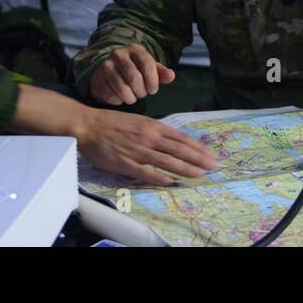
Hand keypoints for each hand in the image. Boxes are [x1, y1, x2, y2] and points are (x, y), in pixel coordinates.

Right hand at [75, 107, 218, 185]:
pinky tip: (172, 182)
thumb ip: (156, 130)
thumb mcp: (139, 121)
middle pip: (179, 150)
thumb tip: (173, 140)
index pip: (181, 138)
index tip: (210, 155)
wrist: (89, 126)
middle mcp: (149, 137)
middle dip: (198, 159)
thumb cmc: (114, 122)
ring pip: (167, 161)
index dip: (197, 147)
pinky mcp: (126, 163)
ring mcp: (138, 151)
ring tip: (200, 174)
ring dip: (185, 168)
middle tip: (213, 166)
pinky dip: (159, 177)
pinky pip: (146, 172)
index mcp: (153, 126)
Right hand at [89, 44, 175, 104]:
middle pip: (134, 78)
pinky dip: (119, 101)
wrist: (107, 71)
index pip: (147, 64)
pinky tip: (121, 97)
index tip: (153, 90)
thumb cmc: (134, 70)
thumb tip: (171, 76)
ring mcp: (106, 66)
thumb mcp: (148, 68)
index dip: (153, 80)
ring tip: (133, 97)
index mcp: (135, 49)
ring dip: (131, 98)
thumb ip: (160, 72)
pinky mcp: (98, 79)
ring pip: (122, 89)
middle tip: (142, 94)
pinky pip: (111, 95)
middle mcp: (119, 54)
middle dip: (141, 91)